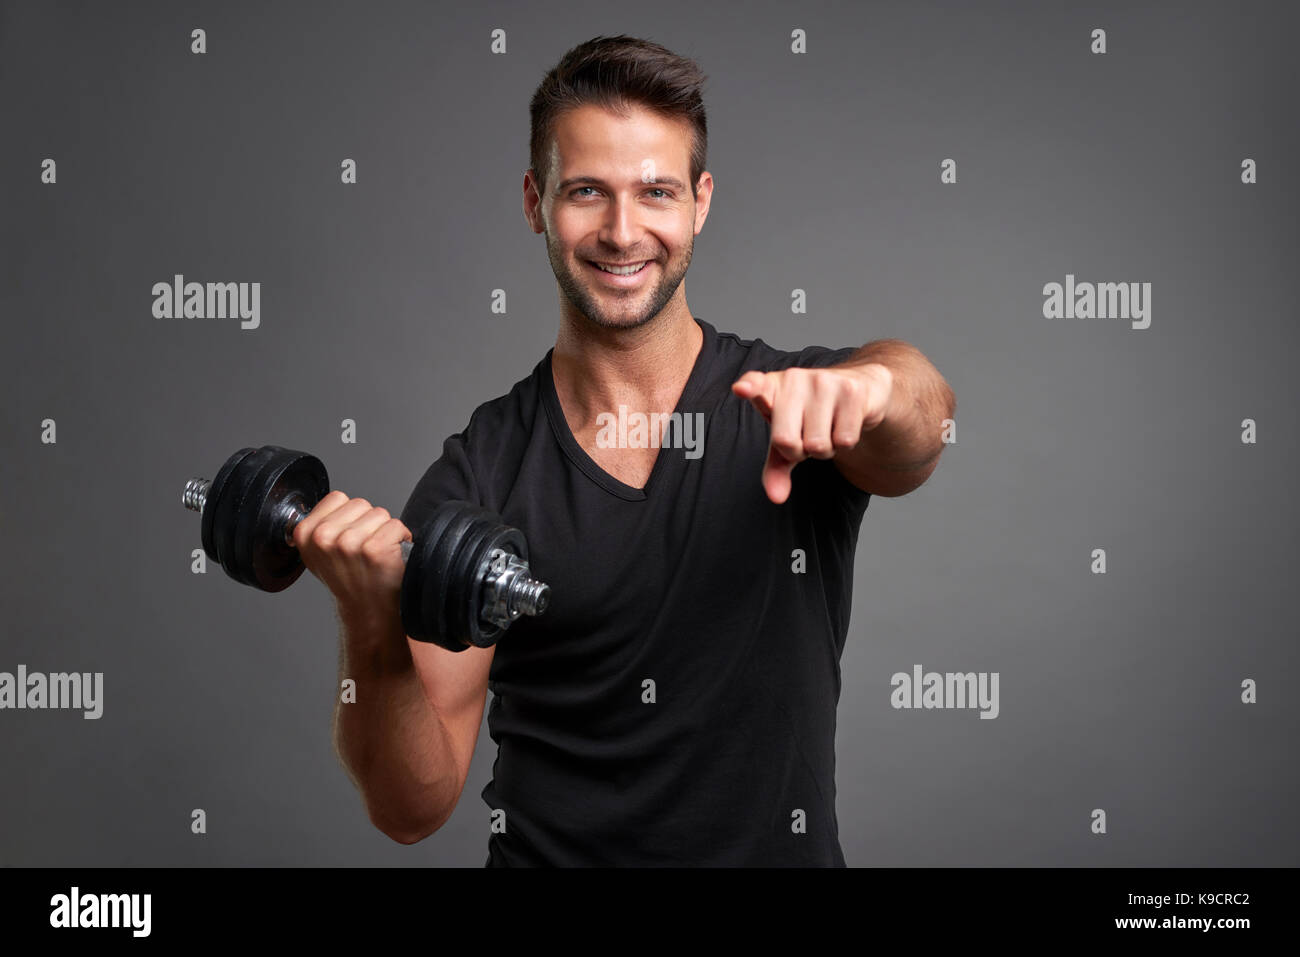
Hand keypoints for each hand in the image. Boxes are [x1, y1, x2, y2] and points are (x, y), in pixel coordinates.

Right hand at [291, 491, 413, 626]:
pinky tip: (390, 557)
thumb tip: (331, 504)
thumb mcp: (319, 554)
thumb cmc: (349, 581)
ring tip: (375, 555)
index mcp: (306, 534)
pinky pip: (396, 525)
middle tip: (364, 551)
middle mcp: (324, 537)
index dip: (350, 516)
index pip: (337, 498)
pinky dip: (401, 538)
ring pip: (380, 513)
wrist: (368, 611)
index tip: (349, 537)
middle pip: (360, 503)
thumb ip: (319, 526)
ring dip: (384, 531)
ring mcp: (349, 543)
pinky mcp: (374, 549)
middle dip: (368, 523)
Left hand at [731, 363, 891, 503]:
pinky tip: (844, 423)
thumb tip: (776, 496)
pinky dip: (845, 443)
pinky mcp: (851, 390)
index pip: (756, 385)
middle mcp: (794, 379)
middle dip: (799, 451)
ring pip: (818, 445)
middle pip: (786, 441)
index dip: (749, 387)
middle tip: (807, 436)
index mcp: (771, 387)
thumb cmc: (812, 414)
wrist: (858, 390)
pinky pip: (844, 441)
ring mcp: (823, 381)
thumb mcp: (789, 438)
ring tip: (827, 428)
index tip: (741, 389)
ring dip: (825, 449)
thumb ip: (776, 467)